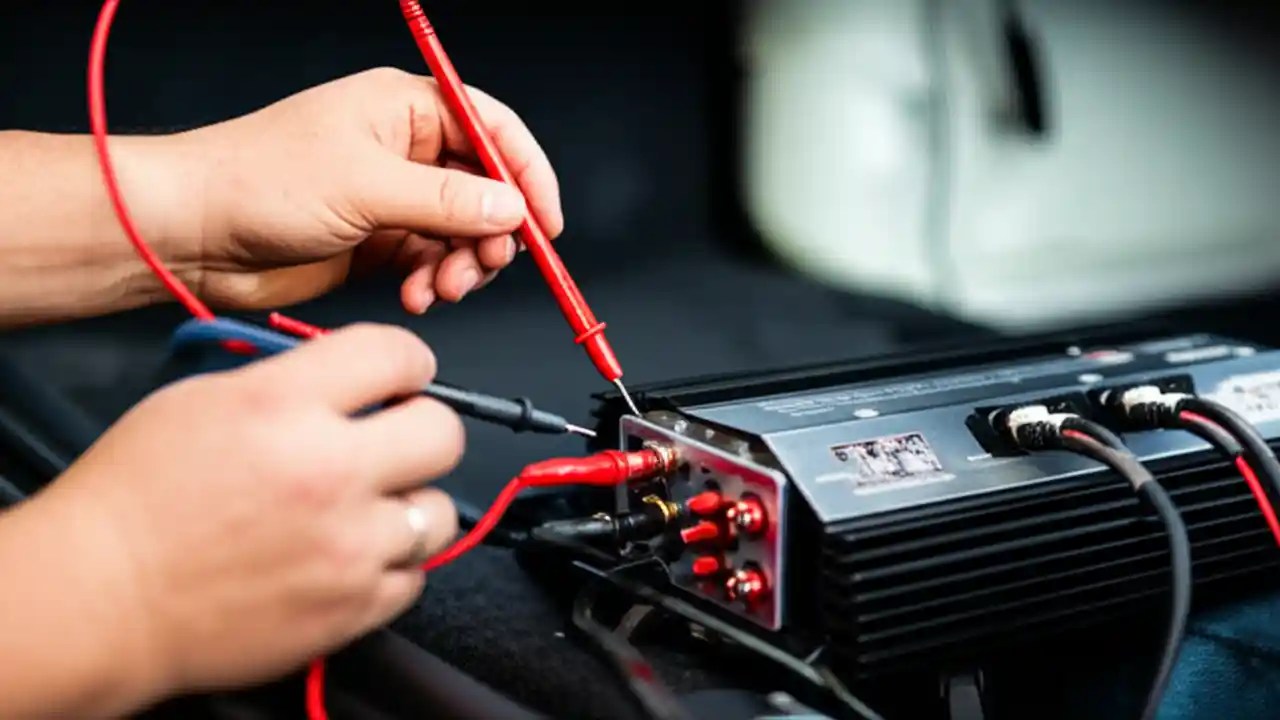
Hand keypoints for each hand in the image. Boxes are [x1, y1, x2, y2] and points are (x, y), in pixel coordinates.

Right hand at [44, 325, 461, 706]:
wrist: (98, 599)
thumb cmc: (132, 499)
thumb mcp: (201, 399)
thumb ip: (289, 383)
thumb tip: (353, 383)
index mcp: (284, 405)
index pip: (398, 354)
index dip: (407, 362)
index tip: (403, 377)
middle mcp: (329, 470)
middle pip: (444, 432)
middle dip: (423, 429)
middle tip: (395, 440)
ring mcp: (348, 545)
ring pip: (440, 511)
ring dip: (408, 506)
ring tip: (364, 510)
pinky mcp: (351, 607)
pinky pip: (415, 575)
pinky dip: (390, 566)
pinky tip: (349, 558)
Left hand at [178, 67, 562, 312]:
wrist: (194, 234)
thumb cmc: (257, 181)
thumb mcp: (366, 186)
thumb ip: (448, 201)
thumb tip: (511, 209)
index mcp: (405, 109)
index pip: (494, 130)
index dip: (527, 174)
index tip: (546, 222)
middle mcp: (405, 151)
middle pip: (487, 189)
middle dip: (492, 233)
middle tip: (482, 265)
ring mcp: (392, 199)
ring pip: (463, 234)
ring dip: (462, 266)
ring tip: (441, 287)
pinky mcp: (378, 243)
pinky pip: (432, 263)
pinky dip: (434, 283)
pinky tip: (416, 295)